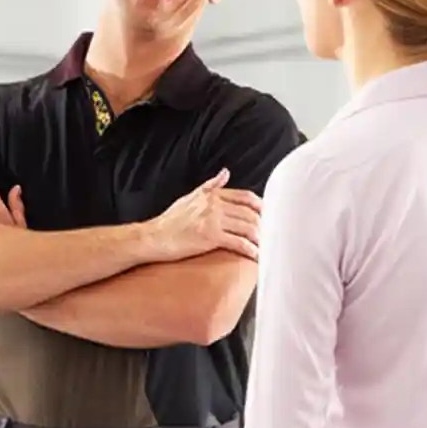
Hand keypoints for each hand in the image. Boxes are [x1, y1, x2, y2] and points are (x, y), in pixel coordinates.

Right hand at [144, 168, 261, 261]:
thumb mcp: (189, 197)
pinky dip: (250, 250)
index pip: (245, 197)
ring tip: (267, 247)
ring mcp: (212, 220)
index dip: (261, 207)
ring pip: (247, 227)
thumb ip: (210, 185)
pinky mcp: (210, 236)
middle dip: (264, 225)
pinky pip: (238, 242)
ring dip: (260, 238)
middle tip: (273, 235)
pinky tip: (256, 256)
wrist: (153, 237)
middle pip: (250, 213)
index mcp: (211, 195)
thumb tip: (226, 172)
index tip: (269, 216)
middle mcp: (214, 204)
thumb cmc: (169, 221)